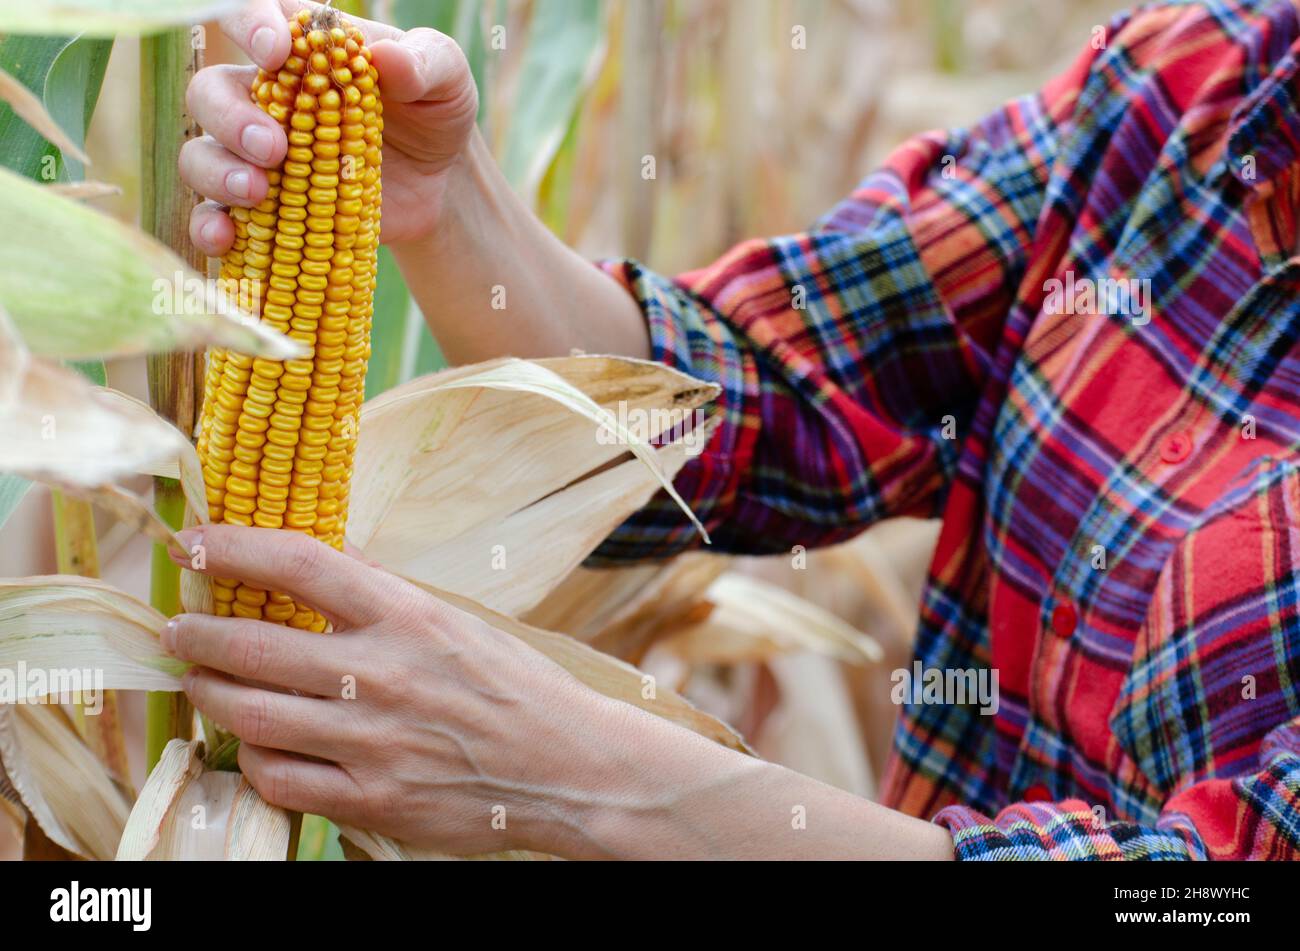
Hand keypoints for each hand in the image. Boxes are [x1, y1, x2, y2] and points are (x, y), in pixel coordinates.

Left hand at [162, 524, 622, 855]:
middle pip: (252, 646)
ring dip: (210, 694)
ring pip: (250, 716)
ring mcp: (374, 743)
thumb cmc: (515, 686)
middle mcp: (383, 674)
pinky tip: (256, 745)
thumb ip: (383, 588)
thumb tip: (321, 547)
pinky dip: (254, 759)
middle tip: (177, 628)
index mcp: (409, 616)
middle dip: (195, 634)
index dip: (234, 547)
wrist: (568, 767)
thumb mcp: (457, 620)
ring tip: (203, 682)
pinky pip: (279, 780)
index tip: (195, 541)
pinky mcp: (373, 800)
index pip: (301, 564)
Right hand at [181, 0, 477, 252]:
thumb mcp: (447, 81)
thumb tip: (387, 58)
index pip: (254, 15)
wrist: (438, 185)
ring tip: (257, 194)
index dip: (250, 24)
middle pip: (212, 91)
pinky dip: (209, 227)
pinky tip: (225, 238)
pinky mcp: (263, 208)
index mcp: (303, 50)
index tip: (275, 52)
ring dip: (218, 172)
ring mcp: (256, 155)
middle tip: (273, 148)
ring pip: (202, 153)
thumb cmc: (433, 114)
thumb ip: (424, 63)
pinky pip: (213, 215)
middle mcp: (266, 97)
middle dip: (231, 117)